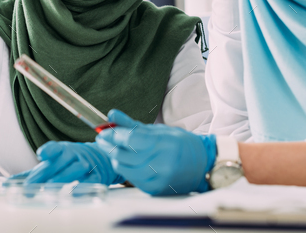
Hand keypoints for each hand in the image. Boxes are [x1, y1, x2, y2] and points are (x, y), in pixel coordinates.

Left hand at [10, 141, 123, 185]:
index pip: (55, 148)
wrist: (101, 159)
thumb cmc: (71, 161)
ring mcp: (87, 165)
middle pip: (59, 163)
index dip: (49, 150)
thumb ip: (31, 174)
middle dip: (44, 174)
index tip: (41, 155)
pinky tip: (73, 194)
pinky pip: (91, 181)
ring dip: (62, 178)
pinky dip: (83, 187)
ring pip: (75, 170)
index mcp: (62, 150)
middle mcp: (75, 155)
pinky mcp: (98, 176)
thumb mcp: (53, 163)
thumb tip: (7, 184)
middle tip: (30, 186)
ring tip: (48, 189)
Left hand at [96, 109, 216, 195]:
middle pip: (122, 155)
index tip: (103, 132)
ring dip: (115, 158)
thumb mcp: (159, 130)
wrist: (202, 165)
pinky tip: (128, 162)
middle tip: (103, 139)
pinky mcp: (154, 190)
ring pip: (123, 168)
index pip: (129, 139)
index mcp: (163, 143)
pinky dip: (126, 169)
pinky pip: (131, 179)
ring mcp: (157, 178)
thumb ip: (132, 124)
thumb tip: (111, 115)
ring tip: (116, 150)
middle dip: (108, 146)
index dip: (112, 135)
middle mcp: (161, 163)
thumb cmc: (181, 144)